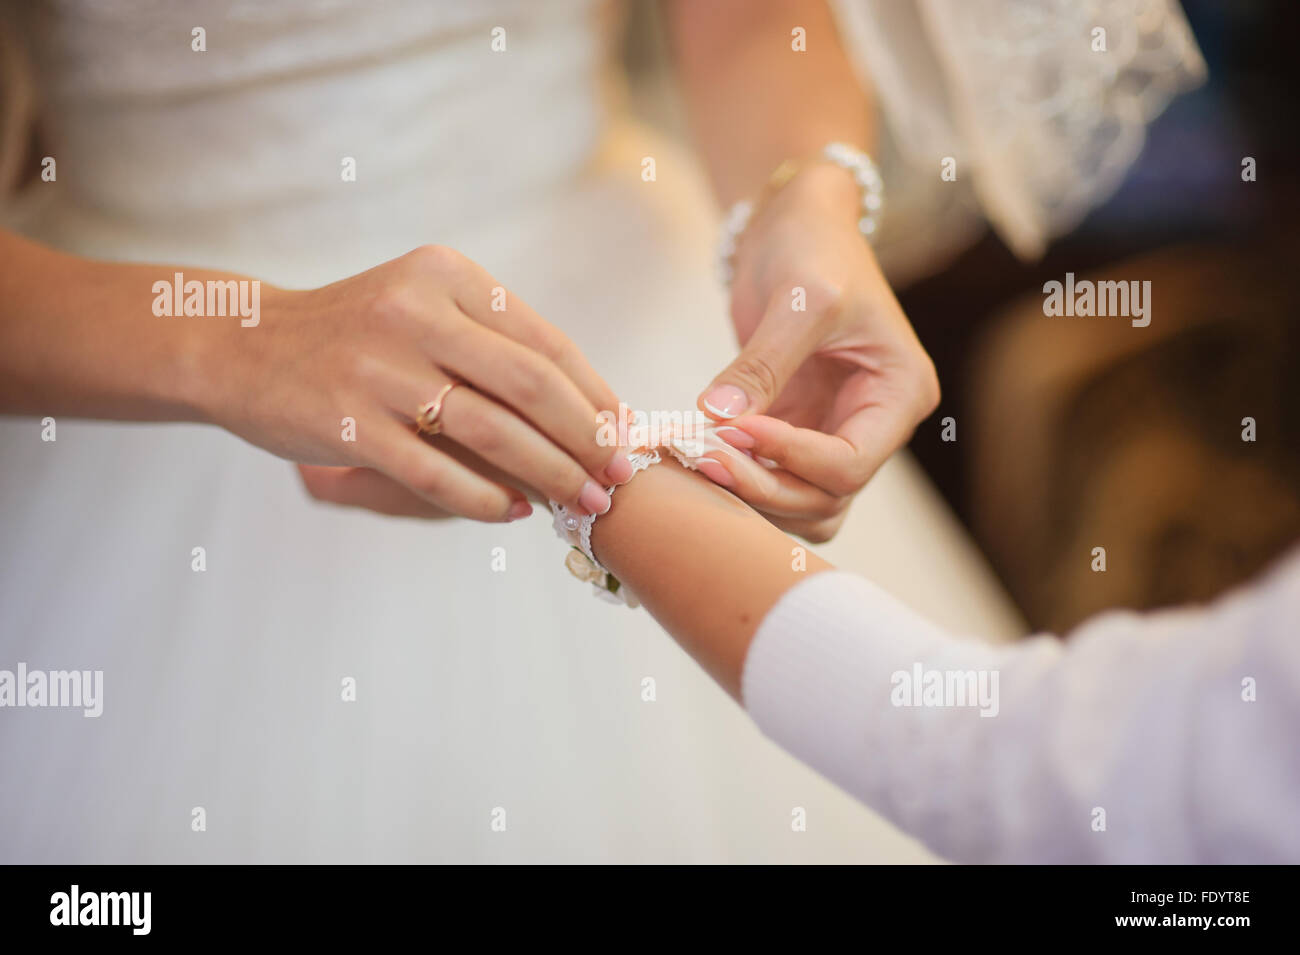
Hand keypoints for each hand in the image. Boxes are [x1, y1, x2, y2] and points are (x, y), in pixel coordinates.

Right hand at [206, 245, 629, 521]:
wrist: (242, 345)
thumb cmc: (357, 333)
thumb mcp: (423, 306)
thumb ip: (493, 343)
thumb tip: (589, 408)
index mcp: (446, 276)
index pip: (545, 342)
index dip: (596, 394)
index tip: (628, 433)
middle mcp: (416, 312)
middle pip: (532, 385)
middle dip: (588, 439)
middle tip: (618, 478)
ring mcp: (380, 369)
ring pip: (493, 432)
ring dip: (550, 474)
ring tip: (583, 503)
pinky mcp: (349, 424)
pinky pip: (436, 473)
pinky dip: (483, 498)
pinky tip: (512, 512)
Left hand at [695, 163, 939, 541]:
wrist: (795, 223)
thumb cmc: (814, 246)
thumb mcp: (800, 296)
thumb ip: (763, 363)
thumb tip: (719, 419)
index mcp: (900, 394)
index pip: (851, 463)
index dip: (791, 457)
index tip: (735, 427)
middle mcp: (876, 424)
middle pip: (824, 498)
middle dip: (764, 486)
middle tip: (704, 457)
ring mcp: (834, 431)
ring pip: (798, 502)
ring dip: (750, 494)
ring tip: (697, 460)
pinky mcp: (794, 430)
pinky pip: (769, 476)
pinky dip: (736, 475)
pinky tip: (695, 453)